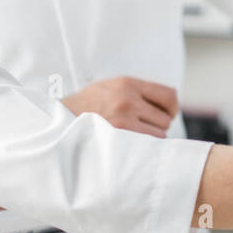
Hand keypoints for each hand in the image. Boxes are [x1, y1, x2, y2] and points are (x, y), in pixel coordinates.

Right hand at [62, 76, 178, 136]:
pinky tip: (131, 145)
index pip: (169, 95)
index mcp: (128, 84)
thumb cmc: (89, 105)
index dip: (172, 107)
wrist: (61, 118)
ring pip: (159, 135)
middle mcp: (128, 99)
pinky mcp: (118, 137)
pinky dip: (143, 148)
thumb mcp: (111, 86)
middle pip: (166, 118)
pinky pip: (147, 146)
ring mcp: (123, 119)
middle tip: (145, 127)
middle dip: (159, 124)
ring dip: (151, 138)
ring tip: (134, 135)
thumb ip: (138, 91)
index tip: (167, 114)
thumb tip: (170, 104)